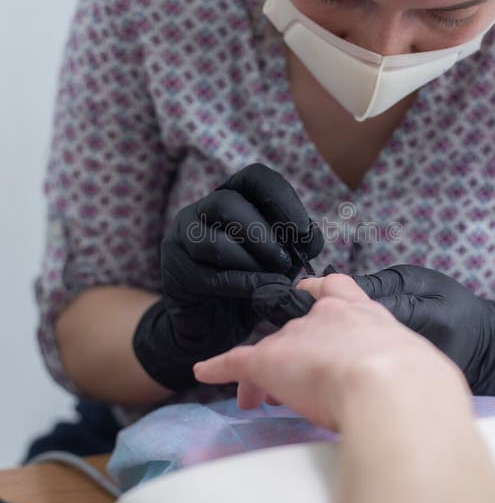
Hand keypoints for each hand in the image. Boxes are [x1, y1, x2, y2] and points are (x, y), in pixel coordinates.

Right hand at [133, 163, 323, 388]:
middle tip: (285, 260)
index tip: (302, 229)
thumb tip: (309, 237)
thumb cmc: (252, 282)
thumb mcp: (281, 259)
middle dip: (264, 234)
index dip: (281, 198)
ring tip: (274, 278)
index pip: (255, 178)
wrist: (216, 324)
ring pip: (214, 240)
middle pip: (229, 203)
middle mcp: (202, 210)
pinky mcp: (176, 272)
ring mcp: (183, 239)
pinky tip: (262, 291)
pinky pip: (210, 275)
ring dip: (252, 260)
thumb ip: (296, 244)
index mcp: (232, 197)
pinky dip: (243, 283)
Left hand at [194, 274, 464, 429]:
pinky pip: (236, 361)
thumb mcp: (418, 369)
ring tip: (256, 399)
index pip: (336, 291)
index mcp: (364, 316)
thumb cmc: (416, 382)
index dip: (321, 294)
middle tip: (293, 380)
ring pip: (269, 351)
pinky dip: (219, 368)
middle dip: (292, 353)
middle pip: (297, 329)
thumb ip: (407, 374)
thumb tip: (422, 397)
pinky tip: (205, 372)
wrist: (390, 388)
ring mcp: (295, 337)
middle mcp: (325, 317)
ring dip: (263, 374)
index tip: (312, 296)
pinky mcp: (267, 361)